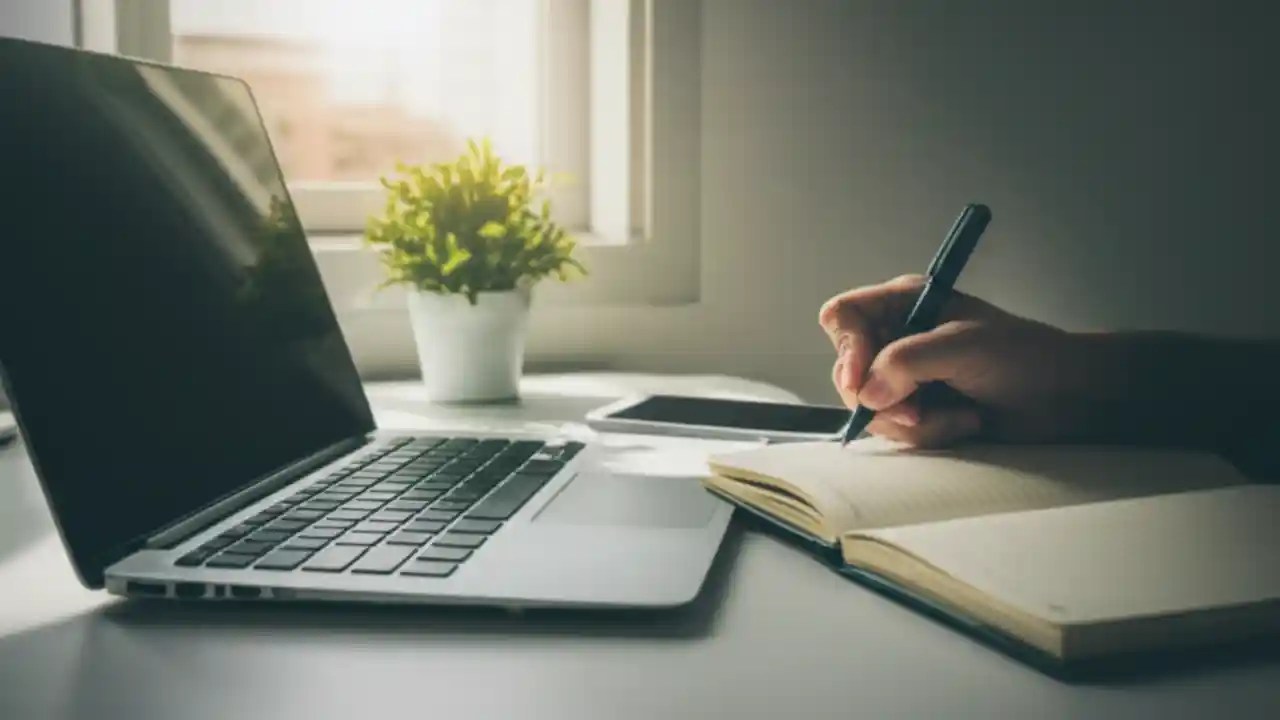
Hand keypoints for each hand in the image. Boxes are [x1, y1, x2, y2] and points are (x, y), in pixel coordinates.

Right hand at [818, 275, 1089, 446]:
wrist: (1064, 399)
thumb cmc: (1024, 357)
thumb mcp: (965, 346)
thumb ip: (908, 361)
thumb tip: (867, 392)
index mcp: (904, 304)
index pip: (843, 317)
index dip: (847, 349)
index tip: (865, 380)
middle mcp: (896, 338)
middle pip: (847, 371)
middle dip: (884, 398)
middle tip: (918, 408)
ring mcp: (904, 378)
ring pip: (870, 408)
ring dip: (914, 421)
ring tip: (958, 415)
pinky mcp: (916, 410)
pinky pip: (894, 431)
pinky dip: (928, 434)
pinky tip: (962, 423)